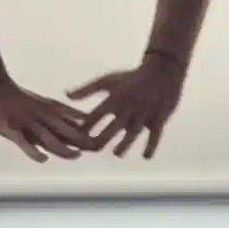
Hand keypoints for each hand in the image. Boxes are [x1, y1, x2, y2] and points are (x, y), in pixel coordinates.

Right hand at [0, 78, 94, 162]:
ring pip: (48, 137)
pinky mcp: (11, 129)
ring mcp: (26, 123)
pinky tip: (42, 158)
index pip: (72, 124)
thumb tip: (82, 120)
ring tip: (76, 155)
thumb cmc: (14, 96)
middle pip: (65, 131)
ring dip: (63, 146)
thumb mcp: (43, 102)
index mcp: (49, 111)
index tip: (101, 143)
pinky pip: (23, 142)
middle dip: (81, 141)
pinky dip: (33, 151)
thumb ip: (60, 112)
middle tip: (97, 148)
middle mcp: (41, 118)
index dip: (86, 134)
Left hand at [66, 53, 187, 159]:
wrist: (162, 70)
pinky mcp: (158, 119)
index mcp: (114, 100)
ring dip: (123, 145)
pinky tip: (146, 157)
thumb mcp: (108, 81)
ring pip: (131, 134)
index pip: (95, 117)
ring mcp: (143, 115)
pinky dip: (150, 146)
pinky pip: (155, 135)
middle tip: (93, 149)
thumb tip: (66, 95)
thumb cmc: (131, 77)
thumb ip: (87, 90)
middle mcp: (127, 108)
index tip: (76, 138)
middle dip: (100, 140)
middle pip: (111, 128)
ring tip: (116, 153)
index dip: (84, 128)